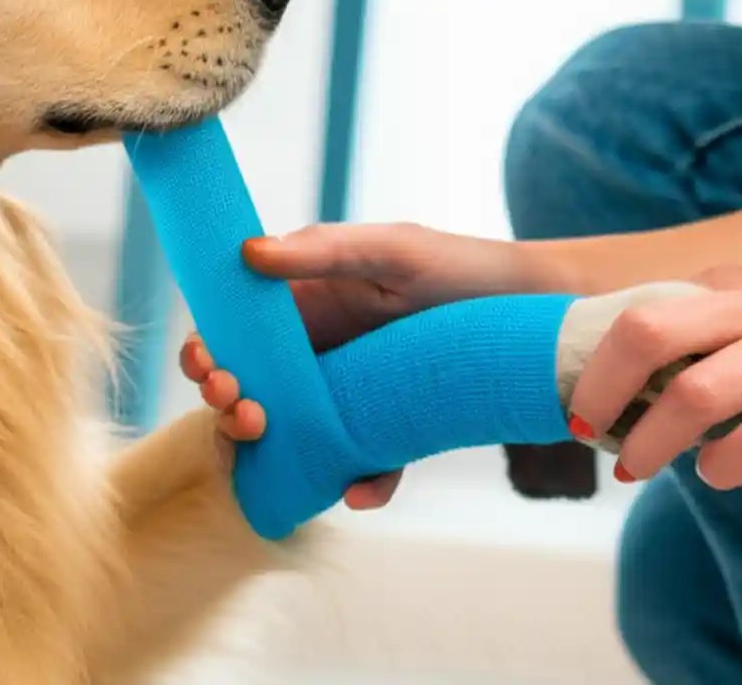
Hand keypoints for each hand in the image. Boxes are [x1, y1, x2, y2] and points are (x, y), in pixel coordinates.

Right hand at [181, 222, 560, 508]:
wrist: (535, 313)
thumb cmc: (459, 268)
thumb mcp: (391, 249)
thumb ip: (322, 251)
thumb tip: (247, 253)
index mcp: (302, 307)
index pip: (234, 332)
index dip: (207, 351)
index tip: (207, 366)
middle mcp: (316, 355)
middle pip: (249, 388)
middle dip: (228, 403)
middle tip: (245, 408)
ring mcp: (348, 398)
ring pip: (290, 433)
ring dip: (269, 447)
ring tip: (275, 441)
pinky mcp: (388, 433)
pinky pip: (361, 466)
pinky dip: (358, 485)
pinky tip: (359, 492)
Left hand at [569, 267, 741, 489]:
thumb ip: (690, 328)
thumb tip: (601, 375)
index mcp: (724, 288)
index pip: (634, 316)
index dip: (594, 368)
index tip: (577, 410)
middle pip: (649, 334)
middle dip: (605, 391)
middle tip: (589, 433)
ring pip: (697, 394)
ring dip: (652, 442)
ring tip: (637, 468)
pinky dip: (728, 462)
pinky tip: (716, 470)